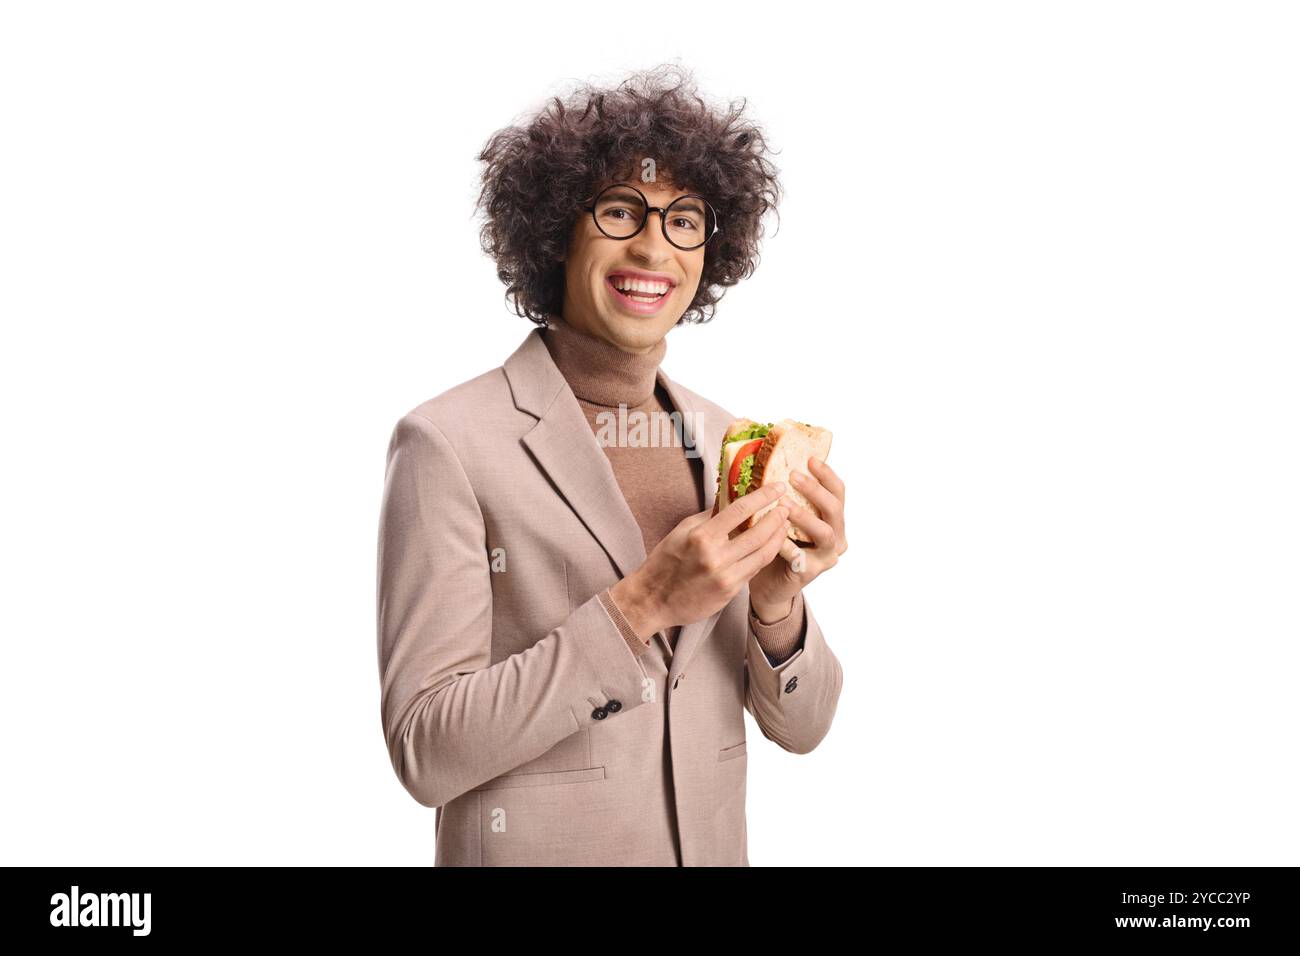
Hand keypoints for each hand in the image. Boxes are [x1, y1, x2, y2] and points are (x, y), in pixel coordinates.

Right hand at [609, 481, 792, 637]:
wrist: (653, 600)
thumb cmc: (665, 563)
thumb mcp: (682, 531)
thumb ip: (709, 516)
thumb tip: (731, 499)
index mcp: (701, 536)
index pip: (740, 510)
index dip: (763, 496)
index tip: (777, 487)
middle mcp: (715, 557)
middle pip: (759, 533)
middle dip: (778, 517)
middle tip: (788, 505)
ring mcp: (725, 576)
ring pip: (763, 553)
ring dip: (778, 537)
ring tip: (785, 524)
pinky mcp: (730, 592)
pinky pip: (755, 569)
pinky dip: (767, 555)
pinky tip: (772, 545)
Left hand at [747, 457, 847, 621]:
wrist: (767, 582)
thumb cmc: (775, 543)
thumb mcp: (782, 516)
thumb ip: (785, 495)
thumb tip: (768, 462)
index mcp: (833, 520)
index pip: (838, 492)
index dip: (827, 474)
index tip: (810, 459)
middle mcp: (836, 537)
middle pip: (835, 509)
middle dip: (815, 490)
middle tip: (793, 476)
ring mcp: (826, 556)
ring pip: (825, 532)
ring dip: (805, 515)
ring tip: (783, 504)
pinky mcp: (811, 572)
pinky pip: (802, 555)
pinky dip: (787, 543)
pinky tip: (773, 535)